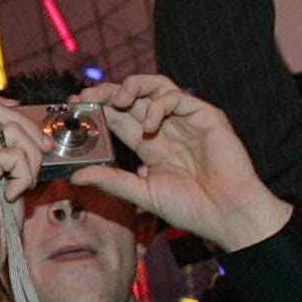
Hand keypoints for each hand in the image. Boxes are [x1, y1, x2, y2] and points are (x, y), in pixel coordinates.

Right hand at [0, 96, 45, 301]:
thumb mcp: (8, 182)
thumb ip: (15, 157)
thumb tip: (40, 139)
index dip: (4, 104)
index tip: (23, 112)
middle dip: (30, 127)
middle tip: (46, 151)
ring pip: (10, 129)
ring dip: (31, 156)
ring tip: (25, 182)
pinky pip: (14, 154)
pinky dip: (25, 174)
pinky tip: (15, 194)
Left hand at [73, 75, 290, 250]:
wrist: (226, 214)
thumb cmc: (190, 208)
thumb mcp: (142, 193)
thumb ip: (111, 180)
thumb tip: (76, 176)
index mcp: (150, 145)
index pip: (118, 118)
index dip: (98, 109)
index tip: (75, 107)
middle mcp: (165, 128)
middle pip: (132, 97)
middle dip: (106, 92)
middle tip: (86, 97)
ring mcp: (185, 120)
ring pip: (155, 87)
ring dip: (131, 87)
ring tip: (116, 100)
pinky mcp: (205, 115)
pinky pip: (177, 96)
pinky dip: (158, 105)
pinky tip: (150, 125)